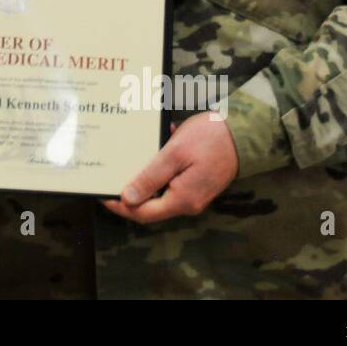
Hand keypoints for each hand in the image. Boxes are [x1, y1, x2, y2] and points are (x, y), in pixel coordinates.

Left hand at [101, 113, 238, 223]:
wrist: (245, 132)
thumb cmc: (210, 139)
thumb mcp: (175, 154)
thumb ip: (151, 177)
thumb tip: (127, 199)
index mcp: (182, 199)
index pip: (143, 213)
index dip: (120, 206)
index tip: (101, 193)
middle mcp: (188, 202)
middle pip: (149, 204)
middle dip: (128, 190)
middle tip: (109, 174)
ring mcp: (193, 193)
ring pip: (159, 190)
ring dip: (144, 174)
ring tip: (128, 156)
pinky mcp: (196, 181)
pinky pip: (171, 179)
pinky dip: (160, 165)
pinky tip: (157, 141)